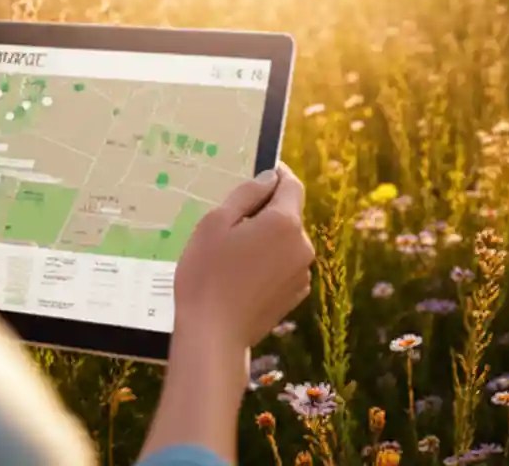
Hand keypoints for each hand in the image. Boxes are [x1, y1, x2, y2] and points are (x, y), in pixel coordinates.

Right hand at [173, 163, 312, 351]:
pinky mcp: (296, 294)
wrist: (213, 335)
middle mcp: (302, 245)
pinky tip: (243, 276)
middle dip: (265, 212)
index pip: (291, 185)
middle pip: (289, 214)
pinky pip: (285, 264)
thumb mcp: (215, 223)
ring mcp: (302, 273)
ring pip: (286, 241)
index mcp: (285, 223)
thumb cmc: (206, 275)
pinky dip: (269, 262)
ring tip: (233, 255)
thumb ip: (246, 193)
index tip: (263, 172)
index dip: (277, 174)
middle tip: (230, 223)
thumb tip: (269, 178)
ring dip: (267, 238)